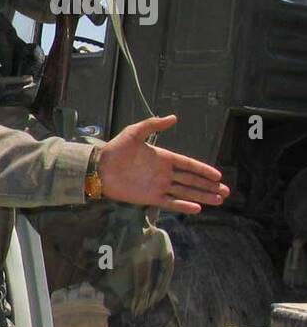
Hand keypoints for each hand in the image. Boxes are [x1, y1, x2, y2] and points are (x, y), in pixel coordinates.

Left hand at [97, 115, 229, 213]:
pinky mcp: (149, 197)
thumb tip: (173, 117)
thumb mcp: (134, 133)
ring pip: (185, 192)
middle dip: (209, 186)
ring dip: (201, 196)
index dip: (203, 170)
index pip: (189, 165)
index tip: (218, 176)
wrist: (99, 168)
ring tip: (219, 200)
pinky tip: (197, 209)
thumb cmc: (116, 149)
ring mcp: (158, 186)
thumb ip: (153, 124)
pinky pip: (170, 202)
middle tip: (226, 192)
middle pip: (191, 181)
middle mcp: (164, 173)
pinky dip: (183, 206)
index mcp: (163, 158)